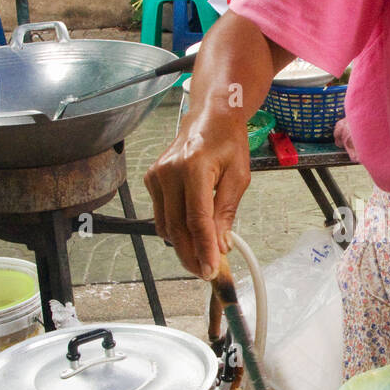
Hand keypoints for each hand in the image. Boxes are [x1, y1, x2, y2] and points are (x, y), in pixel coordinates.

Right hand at [144, 117, 249, 279]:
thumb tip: (220, 246)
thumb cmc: (228, 143)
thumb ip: (226, 212)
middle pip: (177, 227)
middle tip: (206, 272)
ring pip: (165, 225)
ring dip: (182, 247)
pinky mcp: (152, 179)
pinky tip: (190, 238)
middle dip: (191, 255)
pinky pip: (161, 214)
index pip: (197, 219)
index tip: (211, 269)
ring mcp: (157, 175)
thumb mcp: (238, 177)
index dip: (203, 248)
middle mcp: (170, 171)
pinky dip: (174, 231)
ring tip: (200, 260)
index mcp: (194, 167)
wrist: (210, 117)